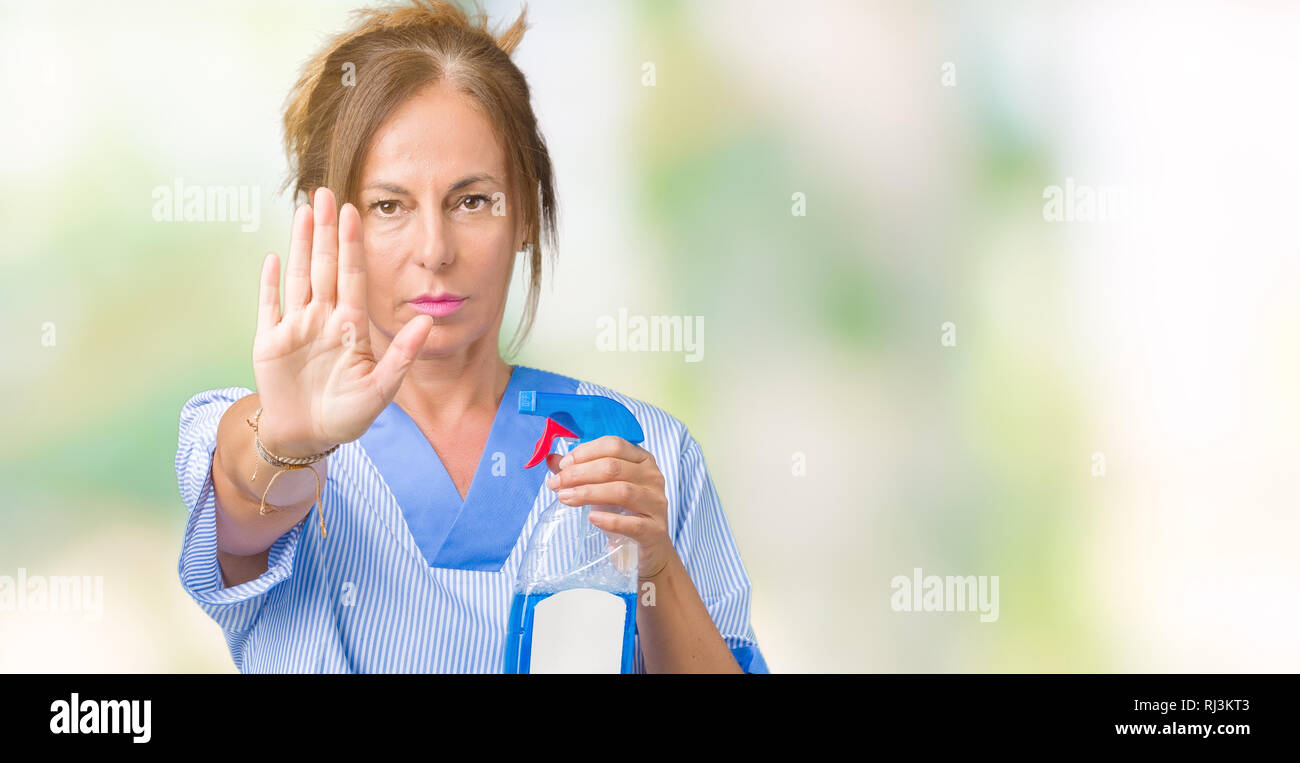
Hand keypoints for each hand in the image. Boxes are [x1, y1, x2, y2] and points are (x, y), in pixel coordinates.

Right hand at [252, 187, 433, 456]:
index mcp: (351, 326)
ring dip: (299, 244)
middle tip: (324, 193)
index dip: (352, 245)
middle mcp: (323, 319)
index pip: (353, 276)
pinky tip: (272, 258)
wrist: (308, 437)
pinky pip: (269, 306)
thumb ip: (403, 355)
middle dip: (325, 230)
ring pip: (298, 277)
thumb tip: (428, 322)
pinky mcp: (269, 342)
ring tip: (303, 211)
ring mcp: (295, 327)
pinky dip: (270, 284)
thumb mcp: (381, 389)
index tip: (354, 213)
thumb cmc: (348, 415)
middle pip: (324, 266)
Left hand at [544, 436, 675, 579]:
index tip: (563, 465)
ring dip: (588, 493)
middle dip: (579, 473)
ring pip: (622, 491)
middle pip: (614, 467)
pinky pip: (632, 523)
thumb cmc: (623, 513)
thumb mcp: (602, 488)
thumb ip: (579, 472)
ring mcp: (656, 503)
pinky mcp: (655, 530)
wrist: (645, 549)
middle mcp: (653, 477)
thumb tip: (551, 459)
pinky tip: (592, 518)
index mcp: (642, 460)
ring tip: (565, 498)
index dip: (585, 452)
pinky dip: (610, 520)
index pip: (614, 445)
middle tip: (556, 483)